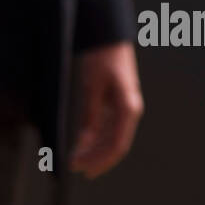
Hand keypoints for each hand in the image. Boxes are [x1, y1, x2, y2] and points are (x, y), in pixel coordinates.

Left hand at [68, 41, 143, 178]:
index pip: (116, 145)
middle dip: (95, 158)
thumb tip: (84, 141)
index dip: (99, 161)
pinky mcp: (117, 101)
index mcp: (128, 108)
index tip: (83, 169)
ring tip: (76, 158)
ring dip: (94, 149)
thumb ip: (90, 114)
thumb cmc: (102, 57)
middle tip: (74, 166)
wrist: (109, 34)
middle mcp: (130, 110)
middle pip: (114, 144)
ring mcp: (124, 107)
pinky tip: (82, 142)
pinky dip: (95, 136)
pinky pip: (107, 125)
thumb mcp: (91, 86)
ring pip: (111, 137)